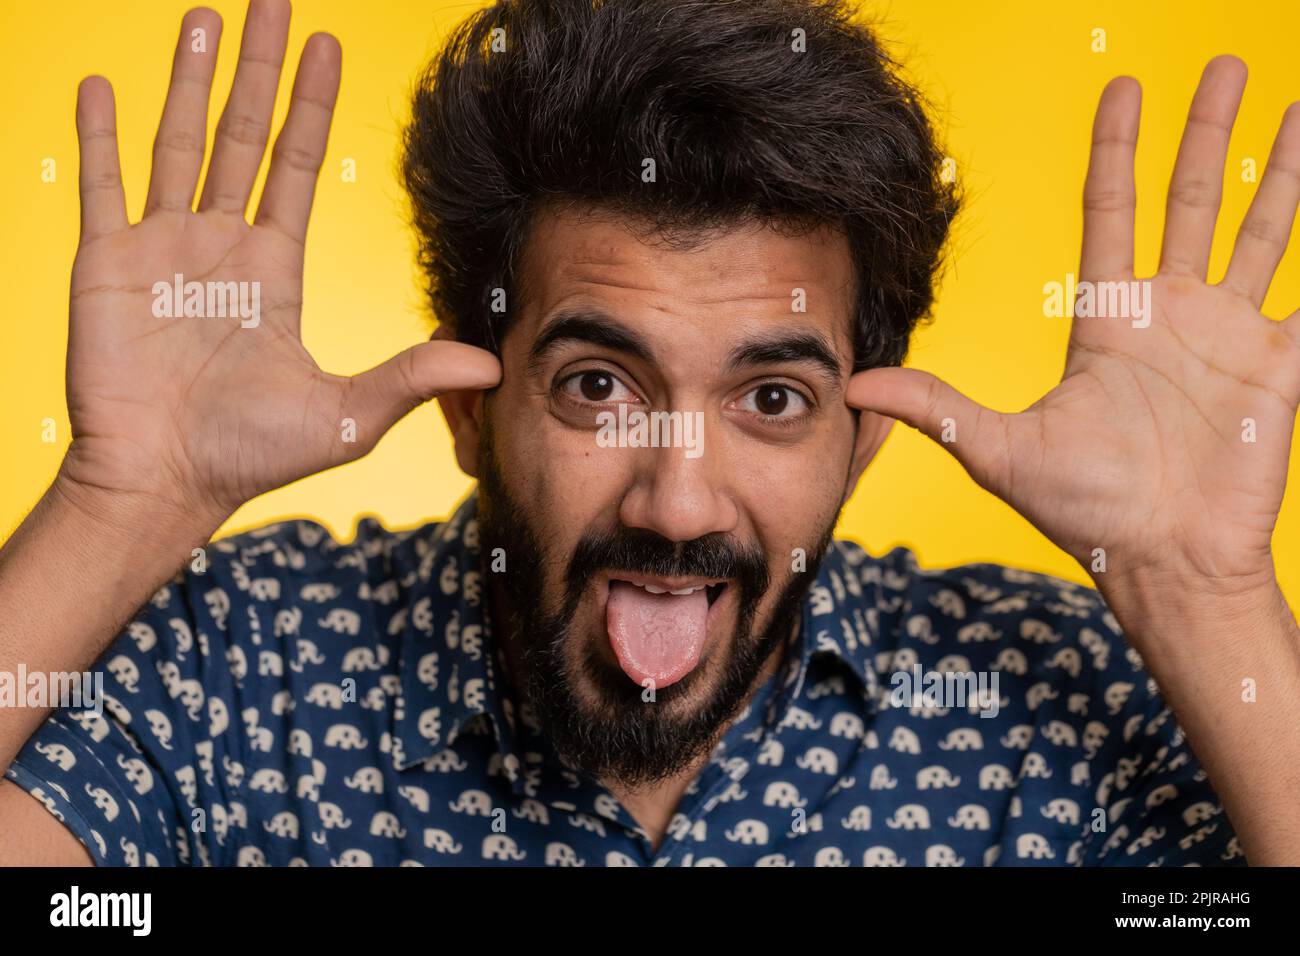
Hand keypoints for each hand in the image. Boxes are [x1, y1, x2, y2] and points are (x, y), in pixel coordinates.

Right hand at [61, 0, 498, 525]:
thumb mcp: (347, 415)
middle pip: (240, 134)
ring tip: (203, 19)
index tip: (327, 47)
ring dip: (188, 79)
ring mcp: (161, 248)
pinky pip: (101, 184)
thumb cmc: (248, 456)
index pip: (296, 165)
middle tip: (272, 0)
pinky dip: (99, 135)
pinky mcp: (105, 263)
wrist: (163, 483)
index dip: (311, 106)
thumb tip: (491, 362)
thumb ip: (412, 377)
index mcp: (274, 269)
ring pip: (177, 142)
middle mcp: (220, 245)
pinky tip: (104, 84)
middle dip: (257, 67)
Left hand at [847, 56, 1299, 592]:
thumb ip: (936, 407)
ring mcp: (1228, 333)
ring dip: (1279, 166)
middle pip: (1190, 199)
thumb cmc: (1085, 511)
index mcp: (1108, 322)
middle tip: (1226, 64)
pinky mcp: (1276, 361)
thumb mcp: (1000, 449)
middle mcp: (1170, 314)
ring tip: (1295, 102)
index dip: (1117, 150)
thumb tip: (853, 385)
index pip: (1113, 212)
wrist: (1163, 561)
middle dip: (1205, 131)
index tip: (1124, 89)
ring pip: (1258, 228)